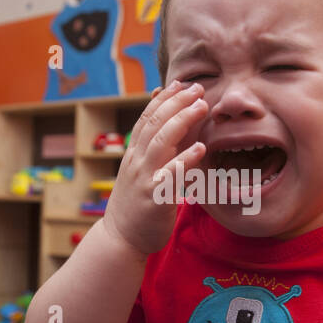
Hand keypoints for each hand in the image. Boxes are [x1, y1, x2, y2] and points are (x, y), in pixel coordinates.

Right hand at [103, 81, 209, 255]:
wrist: (121, 240)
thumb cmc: (136, 206)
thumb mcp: (140, 173)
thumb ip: (152, 152)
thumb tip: (167, 130)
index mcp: (134, 155)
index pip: (146, 119)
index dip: (163, 99)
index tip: (179, 83)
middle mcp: (137, 163)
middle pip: (155, 124)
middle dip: (176, 102)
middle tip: (197, 88)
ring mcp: (144, 179)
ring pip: (161, 142)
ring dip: (182, 120)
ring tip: (202, 106)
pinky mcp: (154, 199)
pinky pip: (171, 176)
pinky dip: (185, 160)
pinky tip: (200, 148)